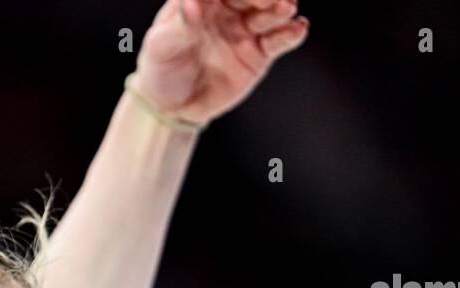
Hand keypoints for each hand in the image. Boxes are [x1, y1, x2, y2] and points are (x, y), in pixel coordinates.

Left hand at [133, 0, 308, 125]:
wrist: (173, 106)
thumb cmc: (161, 68)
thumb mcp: (162, 47)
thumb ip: (179, 26)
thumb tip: (192, 4)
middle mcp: (228, 8)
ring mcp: (246, 28)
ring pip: (269, 12)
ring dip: (280, 8)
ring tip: (287, 8)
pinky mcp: (259, 53)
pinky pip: (278, 40)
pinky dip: (290, 34)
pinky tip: (298, 28)